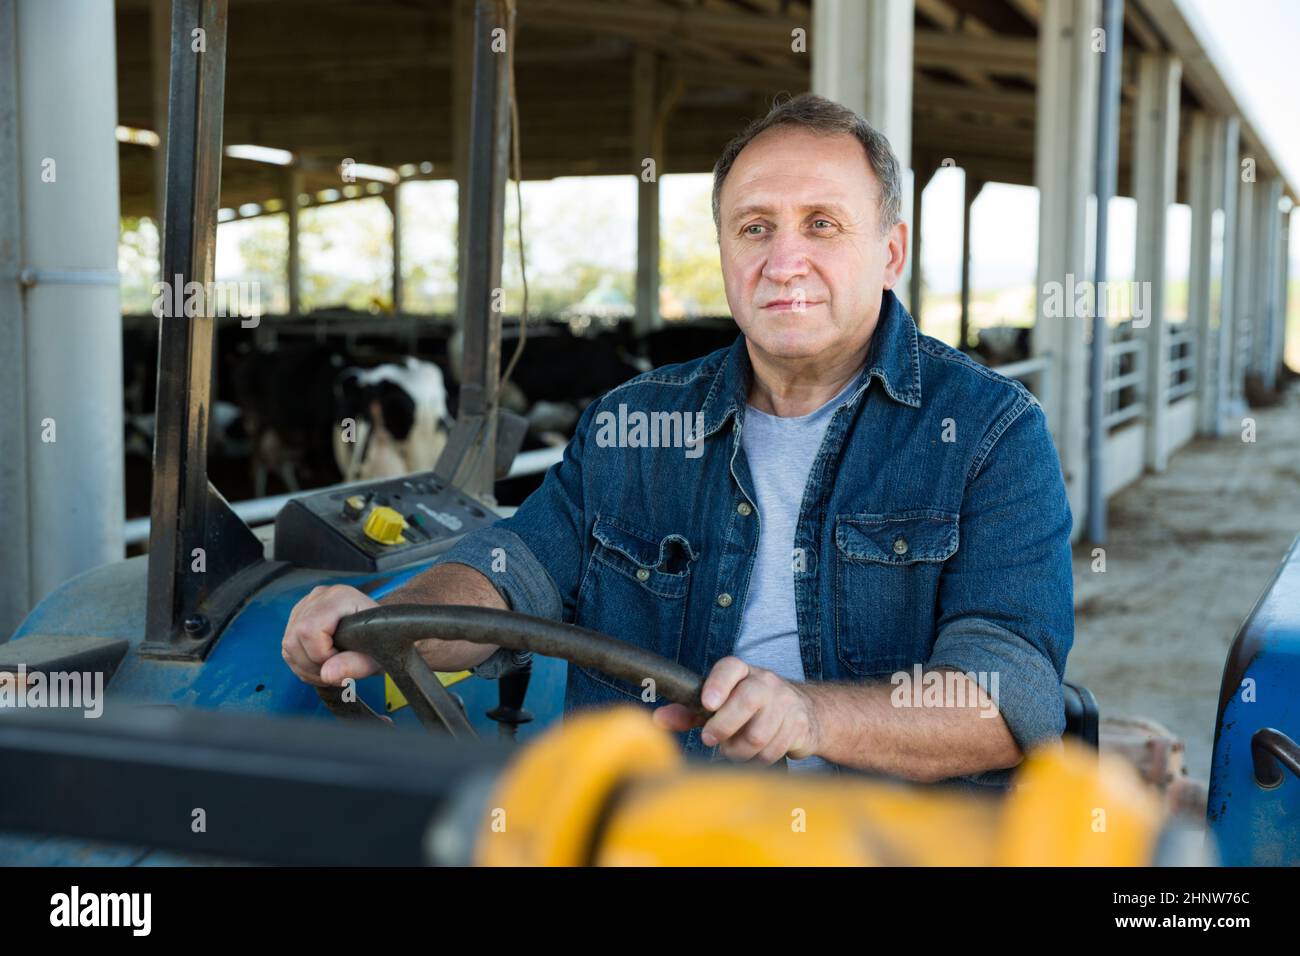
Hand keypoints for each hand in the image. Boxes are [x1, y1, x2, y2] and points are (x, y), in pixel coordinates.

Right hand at [281, 584, 380, 686]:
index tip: (344, 663)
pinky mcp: (298, 618)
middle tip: (338, 674)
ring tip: (332, 671)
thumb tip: (326, 674)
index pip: (310, 630)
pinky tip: (322, 668)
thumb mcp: (376, 657)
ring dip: (307, 669)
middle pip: (294, 639)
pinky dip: (303, 665)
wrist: (382, 630)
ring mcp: (306, 606)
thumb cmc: (382, 639)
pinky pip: (288, 648)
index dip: (322, 656)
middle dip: (314, 666)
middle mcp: (319, 597)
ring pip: (288, 645)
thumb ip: (354, 665)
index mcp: (339, 597)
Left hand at [651, 656, 819, 763]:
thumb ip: (688, 711)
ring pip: (758, 735)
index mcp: (741, 671)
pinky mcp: (799, 725)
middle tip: (709, 739)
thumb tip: (658, 719)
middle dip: (724, 727)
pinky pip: (773, 750)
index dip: (718, 685)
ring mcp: (785, 702)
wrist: (804, 711)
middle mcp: (765, 682)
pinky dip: (759, 759)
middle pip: (746, 701)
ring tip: (734, 748)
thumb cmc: (749, 707)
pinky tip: (756, 752)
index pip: (729, 669)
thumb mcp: (719, 705)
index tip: (708, 704)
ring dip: (740, 750)